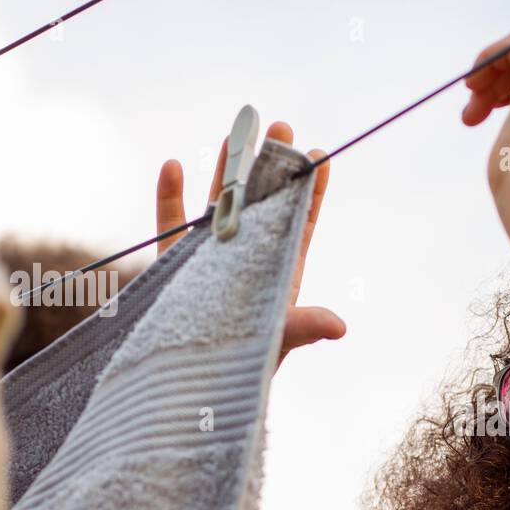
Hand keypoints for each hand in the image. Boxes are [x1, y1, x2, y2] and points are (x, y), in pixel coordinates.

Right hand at [155, 121, 344, 364]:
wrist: (201, 384)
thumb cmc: (249, 360)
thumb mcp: (279, 339)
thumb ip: (304, 327)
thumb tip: (339, 327)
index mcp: (279, 268)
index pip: (301, 222)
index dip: (311, 189)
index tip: (321, 155)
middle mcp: (248, 255)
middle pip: (263, 200)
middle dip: (271, 163)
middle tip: (281, 125)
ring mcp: (212, 255)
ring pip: (220, 202)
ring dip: (228, 168)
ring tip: (235, 131)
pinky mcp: (176, 264)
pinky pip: (170, 223)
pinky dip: (170, 195)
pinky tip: (172, 164)